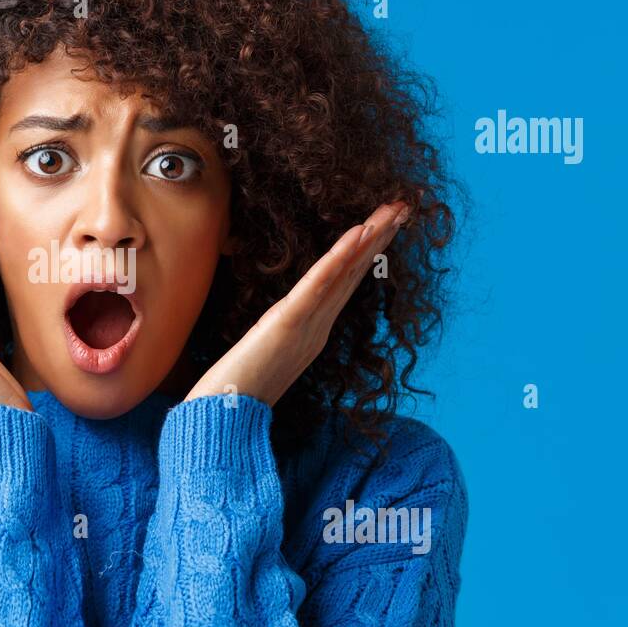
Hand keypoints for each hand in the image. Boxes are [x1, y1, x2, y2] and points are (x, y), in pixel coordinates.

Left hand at [183, 200, 411, 406]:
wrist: (223, 418)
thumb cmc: (238, 393)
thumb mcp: (266, 359)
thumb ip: (279, 344)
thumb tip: (284, 332)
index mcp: (312, 329)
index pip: (345, 282)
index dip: (367, 253)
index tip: (387, 224)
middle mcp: (316, 324)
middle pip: (353, 273)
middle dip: (379, 238)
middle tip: (404, 208)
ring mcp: (306, 324)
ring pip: (344, 274)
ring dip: (369, 240)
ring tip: (393, 212)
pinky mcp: (288, 323)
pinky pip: (318, 286)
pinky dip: (339, 259)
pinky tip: (358, 234)